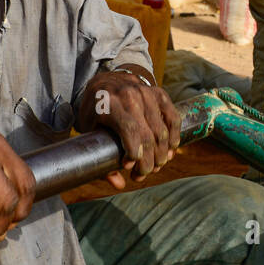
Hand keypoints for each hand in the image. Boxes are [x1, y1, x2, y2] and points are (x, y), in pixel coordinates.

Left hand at [78, 68, 180, 188]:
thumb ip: (99, 156)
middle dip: (149, 161)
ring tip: (157, 166)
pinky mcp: (159, 93)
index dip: (133, 153)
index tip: (129, 168)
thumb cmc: (95, 108)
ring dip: (162, 153)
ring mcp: (147, 93)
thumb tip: (119, 184)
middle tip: (144, 174)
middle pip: (148, 135)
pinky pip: (173, 117)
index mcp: (109, 102)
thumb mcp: (89, 129)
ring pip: (162, 130)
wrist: (106, 80)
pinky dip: (174, 136)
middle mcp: (130, 95)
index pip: (129, 130)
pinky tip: (171, 150)